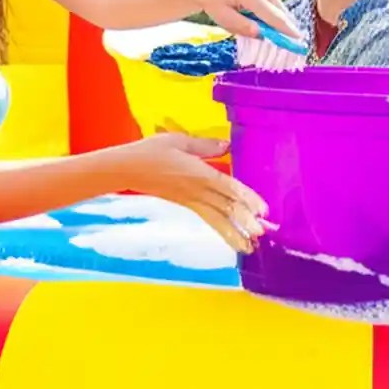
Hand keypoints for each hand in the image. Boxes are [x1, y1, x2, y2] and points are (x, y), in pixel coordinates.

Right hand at [116, 132, 266, 252]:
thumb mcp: (179, 141)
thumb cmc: (151, 151)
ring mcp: (191, 200)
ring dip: (234, 233)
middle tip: (261, 234)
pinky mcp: (186, 205)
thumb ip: (205, 145)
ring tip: (249, 247)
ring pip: (217, 219)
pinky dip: (222, 229)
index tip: (262, 210)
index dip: (246, 198)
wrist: (126, 169)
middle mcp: (197, 191)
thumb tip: (227, 145)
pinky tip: (232, 236)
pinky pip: (208, 218)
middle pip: (225, 208)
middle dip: (244, 221)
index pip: (228, 187)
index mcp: (199, 174)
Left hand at [180, 0, 302, 40]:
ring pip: (278, 6)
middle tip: (295, 40)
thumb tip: (262, 34)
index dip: (285, 28)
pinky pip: (273, 3)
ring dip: (281, 20)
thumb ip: (244, 27)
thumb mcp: (226, 21)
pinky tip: (273, 23)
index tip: (298, 38)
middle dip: (287, 25)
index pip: (272, 15)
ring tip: (285, 34)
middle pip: (278, 10)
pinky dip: (275, 13)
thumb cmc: (216, 7)